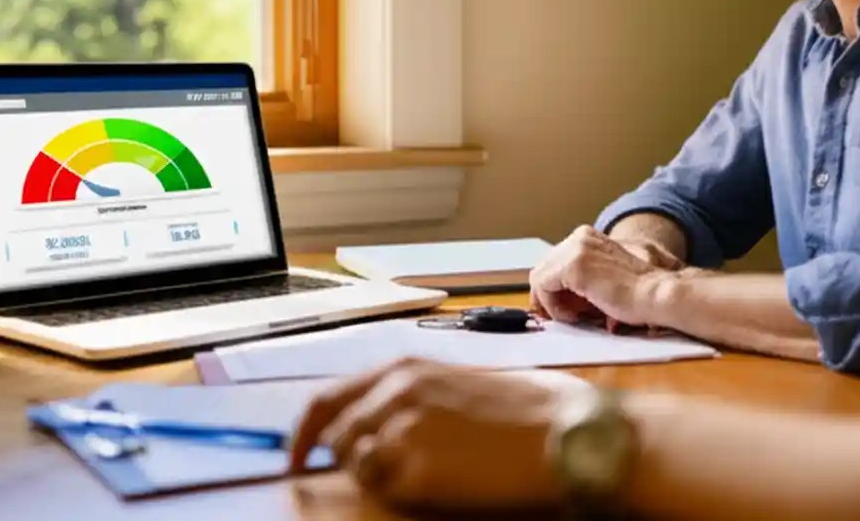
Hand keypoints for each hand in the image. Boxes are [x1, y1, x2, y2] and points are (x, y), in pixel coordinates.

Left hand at [289, 359, 567, 510]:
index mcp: (403, 370)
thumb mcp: (458, 383)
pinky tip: (436, 482)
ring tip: (424, 472)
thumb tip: (372, 421)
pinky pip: (383, 487)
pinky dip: (398, 489)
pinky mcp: (414, 468)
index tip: (296, 455)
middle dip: (344, 458)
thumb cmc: (527, 410)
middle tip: (372, 472)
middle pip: (334, 436)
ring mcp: (400, 430)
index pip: (326, 399)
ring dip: (377, 472)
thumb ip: (411, 396)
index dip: (303, 432)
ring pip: (355, 464)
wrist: (563, 434)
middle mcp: (393, 393)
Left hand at [530, 226, 672, 326]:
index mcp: (589, 238)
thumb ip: (581, 283)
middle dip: (550, 295)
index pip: (555, 262)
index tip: (560, 309)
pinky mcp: (574, 266)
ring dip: (552, 302)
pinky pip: (543, 287)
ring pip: (540, 278)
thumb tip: (558, 300)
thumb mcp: (603, 281)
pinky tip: (573, 316)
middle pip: (544, 268)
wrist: (657, 295)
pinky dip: (553, 306)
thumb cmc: (639, 295)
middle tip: (566, 316)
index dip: (553, 289)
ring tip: (573, 317)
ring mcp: (576, 249)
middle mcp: (580, 237)